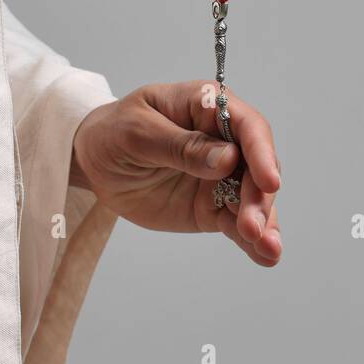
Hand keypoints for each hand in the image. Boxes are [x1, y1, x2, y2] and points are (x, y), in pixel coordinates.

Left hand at [69, 81, 282, 266]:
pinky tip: (266, 256)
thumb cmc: (113, 132)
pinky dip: (253, 241)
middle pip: (257, 167)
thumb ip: (180, 145)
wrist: (95, 162)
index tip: (269, 182)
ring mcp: (222, 175)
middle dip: (259, 198)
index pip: (246, 126)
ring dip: (264, 222)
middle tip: (252, 227)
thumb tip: (228, 159)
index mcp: (208, 107)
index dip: (262, 153)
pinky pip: (237, 222)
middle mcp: (225, 140)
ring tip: (267, 249)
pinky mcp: (213, 206)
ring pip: (253, 198)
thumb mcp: (136, 131)